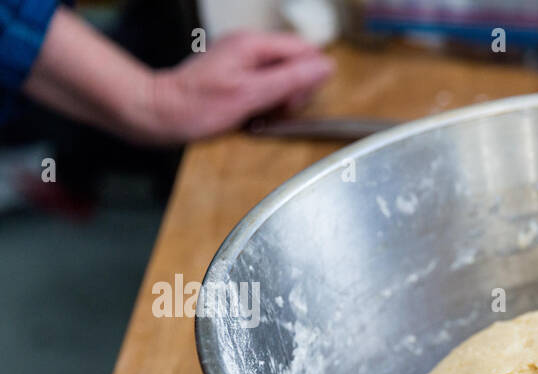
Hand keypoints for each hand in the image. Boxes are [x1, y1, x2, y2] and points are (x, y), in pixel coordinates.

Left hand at [143, 31, 334, 144]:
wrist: (158, 113)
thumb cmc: (198, 107)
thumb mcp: (251, 95)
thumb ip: (291, 79)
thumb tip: (326, 66)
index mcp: (254, 43)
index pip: (305, 50)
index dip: (308, 78)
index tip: (291, 101)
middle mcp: (249, 45)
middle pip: (297, 63)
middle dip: (295, 90)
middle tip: (276, 110)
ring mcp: (242, 59)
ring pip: (284, 76)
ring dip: (281, 99)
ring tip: (262, 113)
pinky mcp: (236, 73)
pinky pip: (267, 84)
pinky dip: (267, 101)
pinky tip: (254, 113)